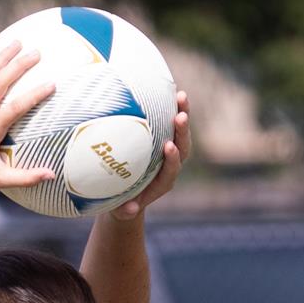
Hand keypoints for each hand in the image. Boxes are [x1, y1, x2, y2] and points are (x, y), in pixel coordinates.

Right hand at [108, 90, 190, 220]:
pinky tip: (166, 91)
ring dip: (182, 114)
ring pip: (180, 133)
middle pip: (183, 148)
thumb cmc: (121, 204)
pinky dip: (170, 109)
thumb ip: (125, 211)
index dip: (173, 159)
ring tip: (180, 95)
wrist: (129, 198)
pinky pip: (170, 124)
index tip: (168, 147)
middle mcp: (170, 165)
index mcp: (163, 182)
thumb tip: (129, 210)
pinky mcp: (163, 140)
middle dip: (183, 132)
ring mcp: (169, 152)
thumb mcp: (120, 211)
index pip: (172, 170)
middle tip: (180, 116)